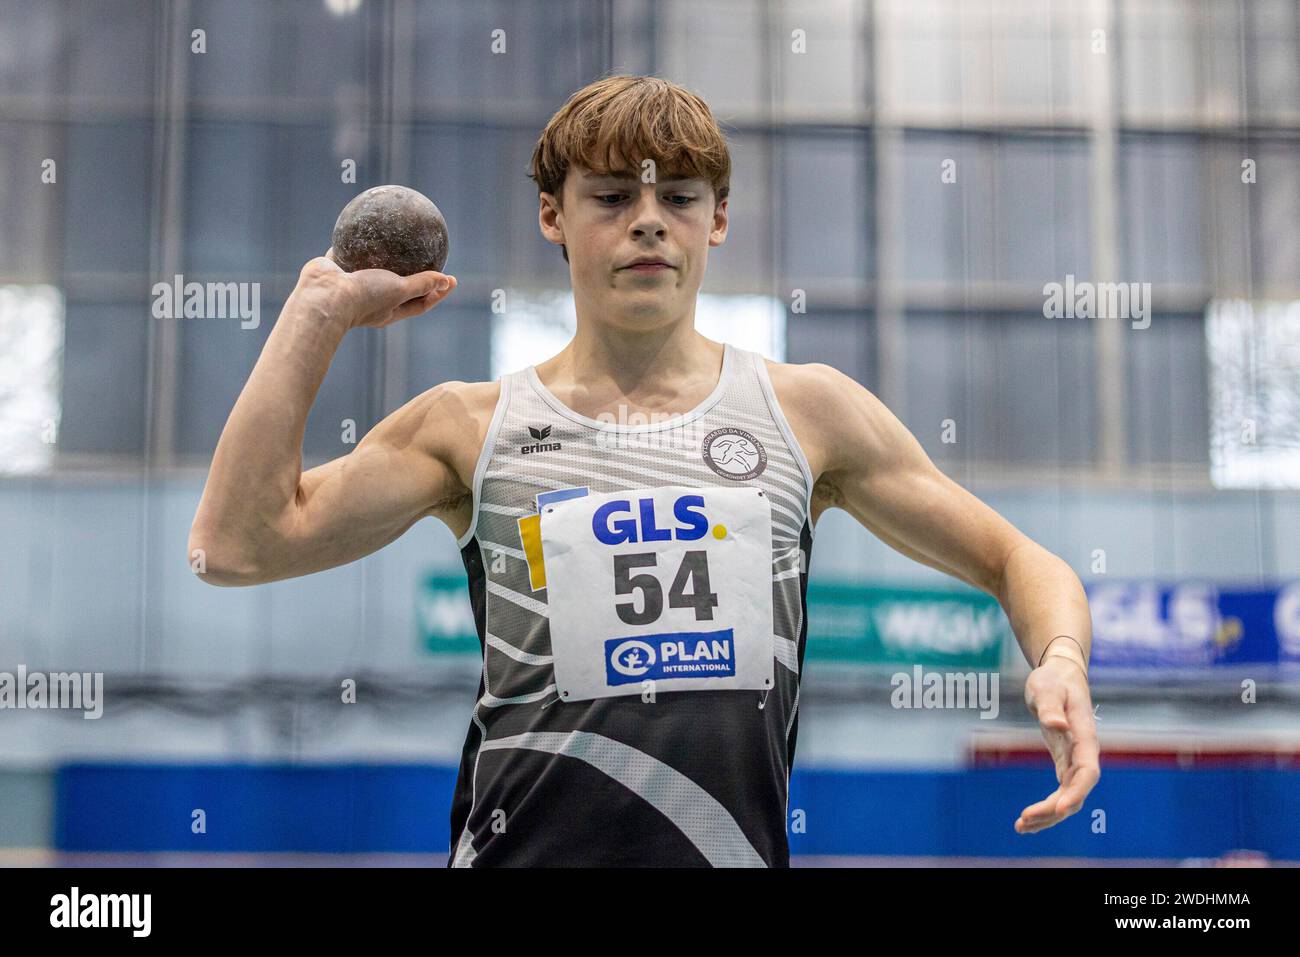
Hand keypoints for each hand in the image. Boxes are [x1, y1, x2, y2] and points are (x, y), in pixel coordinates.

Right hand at [292, 248, 457, 330]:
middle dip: (413, 275)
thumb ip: (420, 284)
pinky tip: (365, 224)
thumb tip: (446, 280)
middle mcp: (372, 300)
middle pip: (399, 288)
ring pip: (372, 268)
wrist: (323, 296)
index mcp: (389, 311)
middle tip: (427, 255)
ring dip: (383, 256)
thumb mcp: (398, 290)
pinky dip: (356, 242)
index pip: (421, 304)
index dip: (438, 293)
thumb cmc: (364, 296)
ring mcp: (353, 285)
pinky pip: (349, 253)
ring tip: (396, 236)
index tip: (453, 279)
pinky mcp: (337, 270)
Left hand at [1016, 653, 1100, 833]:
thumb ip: (1051, 707)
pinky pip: (1060, 792)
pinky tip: (1026, 820)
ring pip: (1069, 797)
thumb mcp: (1047, 687)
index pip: (1088, 772)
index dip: (1077, 792)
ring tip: (1021, 827)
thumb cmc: (1054, 679)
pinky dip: (1046, 807)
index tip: (1060, 809)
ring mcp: (1076, 760)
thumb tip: (1057, 726)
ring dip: (1049, 815)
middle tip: (1024, 820)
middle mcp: (1085, 754)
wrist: (1060, 675)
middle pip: (1076, 792)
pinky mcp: (1065, 763)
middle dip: (1054, 810)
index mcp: (1085, 737)